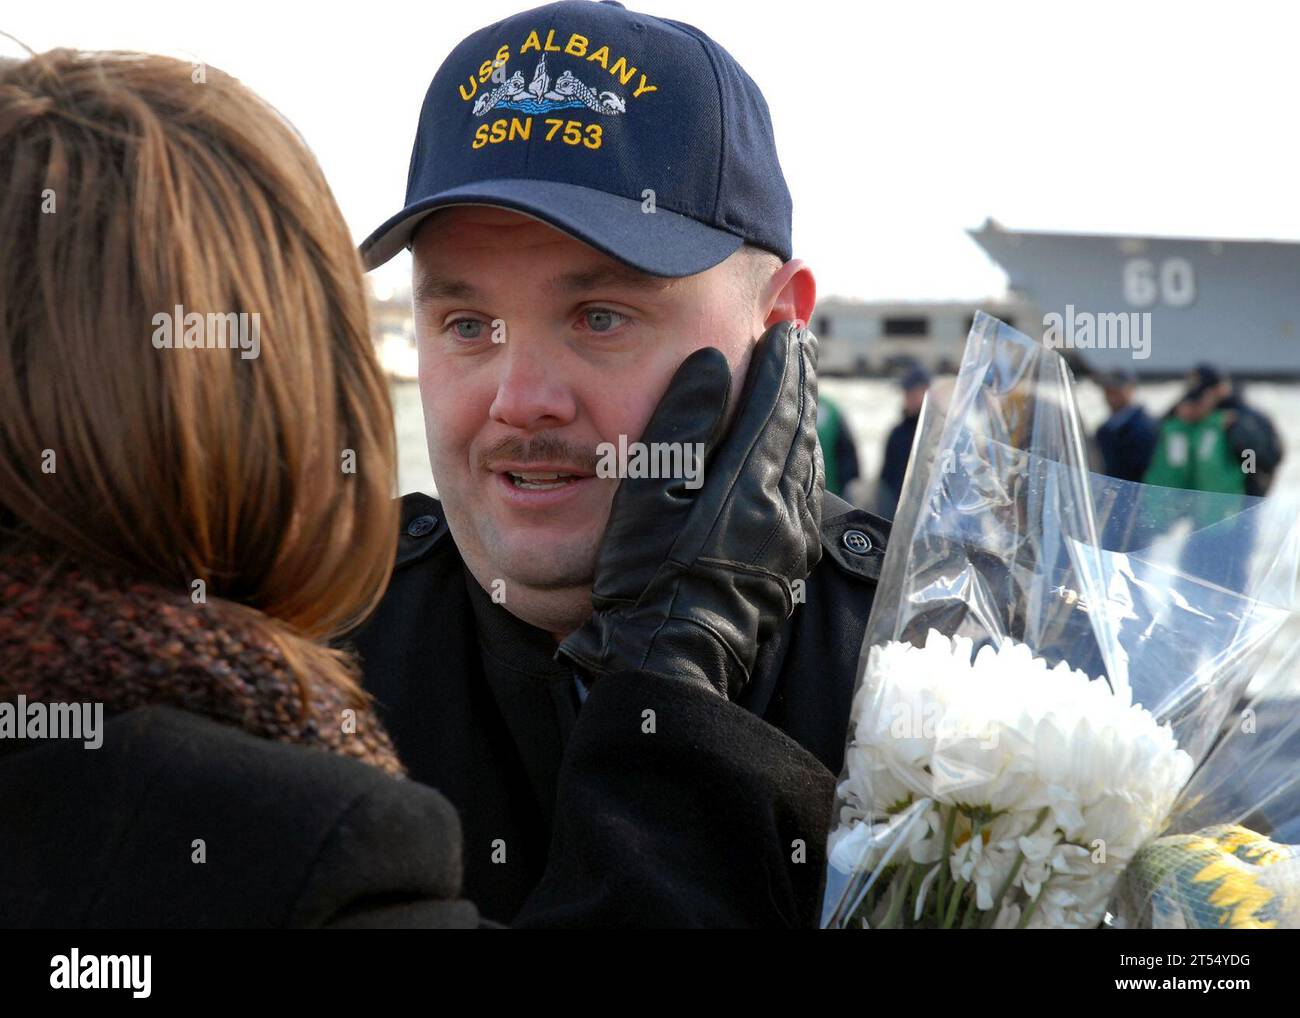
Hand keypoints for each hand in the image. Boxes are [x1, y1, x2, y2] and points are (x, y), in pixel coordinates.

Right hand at [557, 321, 823, 698]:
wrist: (669, 657)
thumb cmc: (645, 575)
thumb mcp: (649, 494)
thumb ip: (683, 425)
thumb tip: (714, 363)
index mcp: (748, 482)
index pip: (775, 406)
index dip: (779, 366)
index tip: (782, 333)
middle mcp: (781, 508)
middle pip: (800, 430)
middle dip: (800, 385)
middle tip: (799, 348)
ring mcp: (789, 541)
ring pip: (807, 464)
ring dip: (804, 422)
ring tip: (798, 392)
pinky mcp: (787, 568)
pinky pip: (805, 499)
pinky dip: (803, 464)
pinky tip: (794, 461)